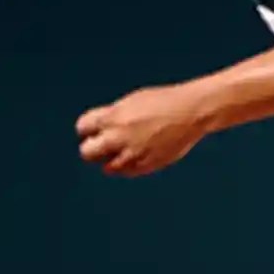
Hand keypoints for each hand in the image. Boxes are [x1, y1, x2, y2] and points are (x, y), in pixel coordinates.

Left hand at [76, 85, 212, 177]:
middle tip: (103, 144)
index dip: (88, 129)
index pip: (82, 128)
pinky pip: (127, 171)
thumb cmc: (164, 101)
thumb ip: (113, 116)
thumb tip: (100, 130)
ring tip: (126, 149)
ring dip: (112, 159)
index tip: (95, 129)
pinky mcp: (146, 165)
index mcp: (113, 117)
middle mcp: (118, 136)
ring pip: (107, 167)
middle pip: (87, 152)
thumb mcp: (132, 102)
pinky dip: (128, 165)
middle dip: (93, 148)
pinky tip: (138, 154)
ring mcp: (132, 153)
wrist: (191, 111)